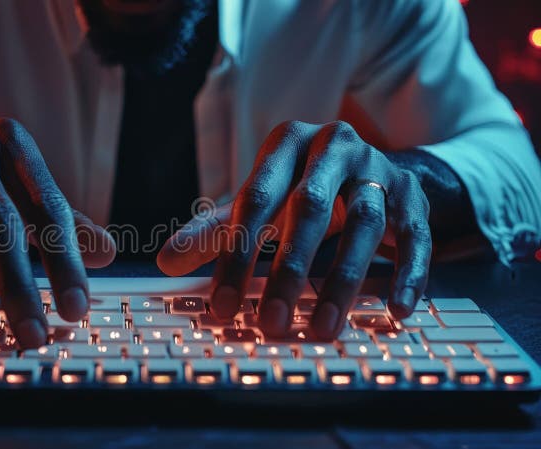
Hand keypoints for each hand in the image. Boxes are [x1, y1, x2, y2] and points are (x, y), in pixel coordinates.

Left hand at [158, 121, 430, 338]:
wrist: (367, 164)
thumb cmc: (299, 188)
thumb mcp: (257, 202)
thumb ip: (214, 230)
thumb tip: (166, 261)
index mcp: (285, 144)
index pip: (254, 201)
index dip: (236, 256)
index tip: (223, 308)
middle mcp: (333, 146)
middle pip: (311, 208)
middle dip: (288, 269)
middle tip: (270, 323)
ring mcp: (378, 168)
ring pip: (365, 222)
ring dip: (343, 279)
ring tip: (321, 328)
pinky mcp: (414, 195)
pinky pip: (416, 235)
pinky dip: (410, 274)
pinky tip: (397, 311)